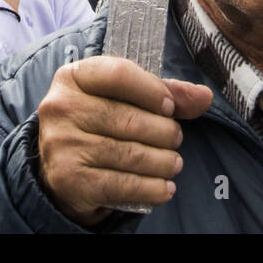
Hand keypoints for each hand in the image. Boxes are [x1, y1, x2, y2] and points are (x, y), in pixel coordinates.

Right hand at [36, 56, 212, 225]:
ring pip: (129, 154)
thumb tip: (203, 96)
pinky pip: (121, 185)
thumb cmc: (97, 123)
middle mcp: (61, 108)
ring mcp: (62, 145)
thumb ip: (164, 92)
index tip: (170, 108)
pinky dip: (151, 188)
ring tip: (174, 163)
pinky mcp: (69, 180)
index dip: (152, 91)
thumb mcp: (121, 98)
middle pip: (128, 119)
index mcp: (72, 77)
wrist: (59, 168)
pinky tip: (164, 187)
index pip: (119, 74)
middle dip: (163, 132)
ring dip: (162, 162)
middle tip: (176, 139)